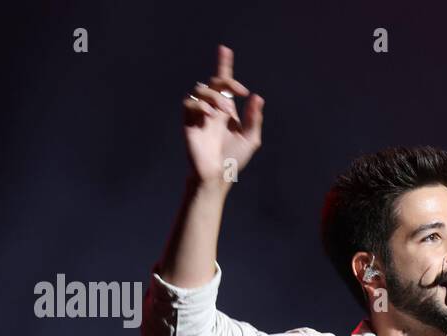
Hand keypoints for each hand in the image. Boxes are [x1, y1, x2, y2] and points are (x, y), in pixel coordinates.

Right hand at [182, 44, 263, 186]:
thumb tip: (257, 97)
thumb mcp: (251, 138)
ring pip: (201, 89)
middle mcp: (213, 108)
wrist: (217, 175)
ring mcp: (200, 114)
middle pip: (214, 82)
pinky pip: (189, 102)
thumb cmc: (234, 159)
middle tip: (237, 92)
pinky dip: (201, 105)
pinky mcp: (189, 121)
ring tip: (223, 112)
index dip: (223, 65)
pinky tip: (211, 116)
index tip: (225, 49)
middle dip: (225, 80)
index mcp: (227, 109)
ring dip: (215, 96)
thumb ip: (254, 118)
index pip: (224, 83)